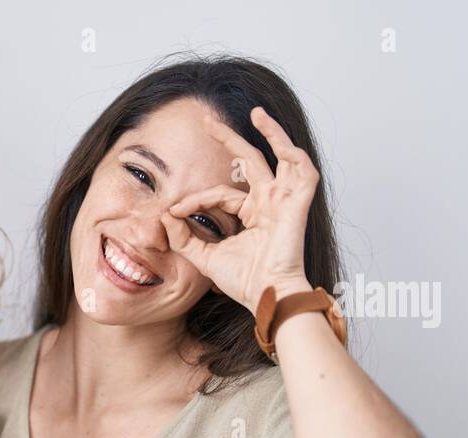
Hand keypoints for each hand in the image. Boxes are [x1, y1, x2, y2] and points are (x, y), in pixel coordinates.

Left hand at [160, 107, 318, 311]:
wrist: (265, 295)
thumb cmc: (242, 281)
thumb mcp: (204, 257)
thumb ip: (184, 239)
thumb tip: (164, 218)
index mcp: (251, 213)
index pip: (218, 194)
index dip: (194, 199)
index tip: (172, 210)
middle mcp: (268, 202)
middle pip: (251, 160)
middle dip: (230, 139)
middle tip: (208, 121)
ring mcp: (284, 201)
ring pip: (283, 156)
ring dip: (273, 133)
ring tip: (257, 113)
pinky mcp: (298, 204)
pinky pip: (303, 172)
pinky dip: (295, 155)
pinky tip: (280, 144)